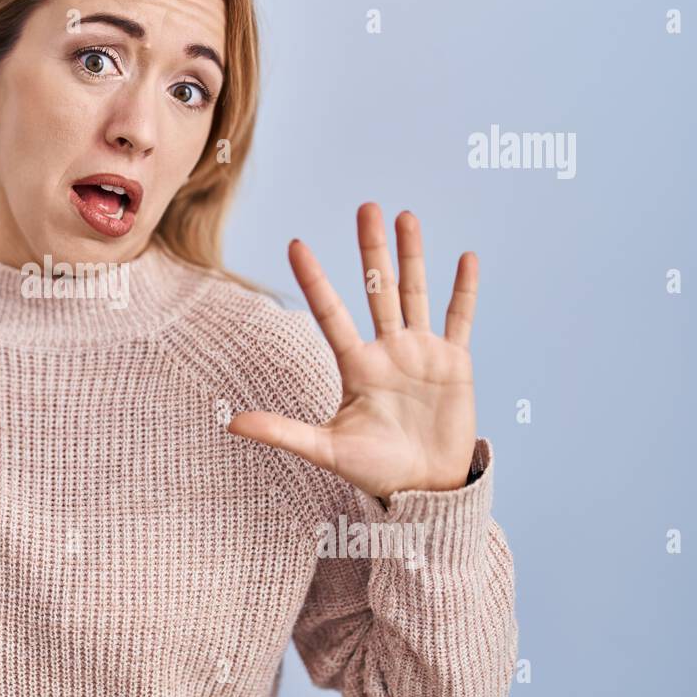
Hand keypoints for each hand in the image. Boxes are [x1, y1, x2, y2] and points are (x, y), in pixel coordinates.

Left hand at [227, 203, 476, 498]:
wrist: (425, 490)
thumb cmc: (375, 472)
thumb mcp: (326, 449)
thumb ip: (282, 431)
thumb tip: (230, 424)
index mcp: (356, 366)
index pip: (331, 312)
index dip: (314, 279)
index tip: (295, 244)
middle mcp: (387, 350)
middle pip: (376, 289)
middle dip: (371, 249)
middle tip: (365, 206)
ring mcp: (421, 353)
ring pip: (414, 293)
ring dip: (412, 256)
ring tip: (405, 216)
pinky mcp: (454, 363)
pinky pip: (459, 319)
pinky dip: (463, 290)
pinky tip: (465, 257)